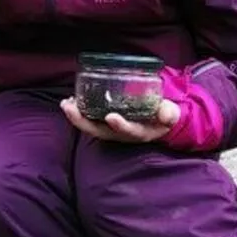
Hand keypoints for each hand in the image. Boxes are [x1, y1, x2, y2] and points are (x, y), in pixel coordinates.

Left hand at [60, 97, 180, 143]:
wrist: (159, 122)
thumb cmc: (163, 117)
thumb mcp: (170, 115)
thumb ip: (169, 114)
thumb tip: (165, 113)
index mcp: (139, 132)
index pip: (129, 131)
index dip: (121, 125)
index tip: (112, 117)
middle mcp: (122, 134)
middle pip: (100, 132)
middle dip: (84, 121)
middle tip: (70, 108)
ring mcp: (111, 130)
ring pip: (91, 127)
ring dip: (76, 117)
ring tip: (66, 104)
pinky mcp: (105, 124)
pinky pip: (89, 120)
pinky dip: (78, 112)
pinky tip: (69, 101)